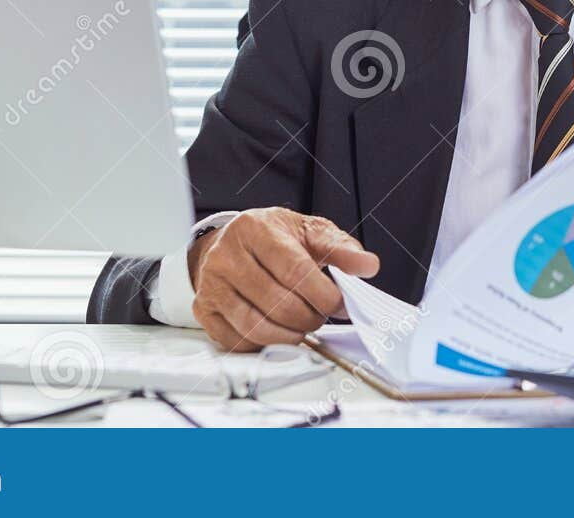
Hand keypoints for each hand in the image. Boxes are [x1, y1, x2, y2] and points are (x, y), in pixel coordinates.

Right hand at [189, 208, 379, 350]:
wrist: (232, 241)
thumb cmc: (274, 238)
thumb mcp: (309, 232)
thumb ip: (341, 249)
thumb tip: (369, 266)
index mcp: (255, 229)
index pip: (294, 270)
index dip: (322, 294)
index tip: (339, 304)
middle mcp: (226, 255)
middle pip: (277, 302)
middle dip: (309, 317)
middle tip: (321, 315)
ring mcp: (211, 284)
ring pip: (256, 326)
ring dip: (289, 335)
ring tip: (303, 325)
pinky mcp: (204, 310)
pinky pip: (238, 340)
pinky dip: (264, 343)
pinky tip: (278, 330)